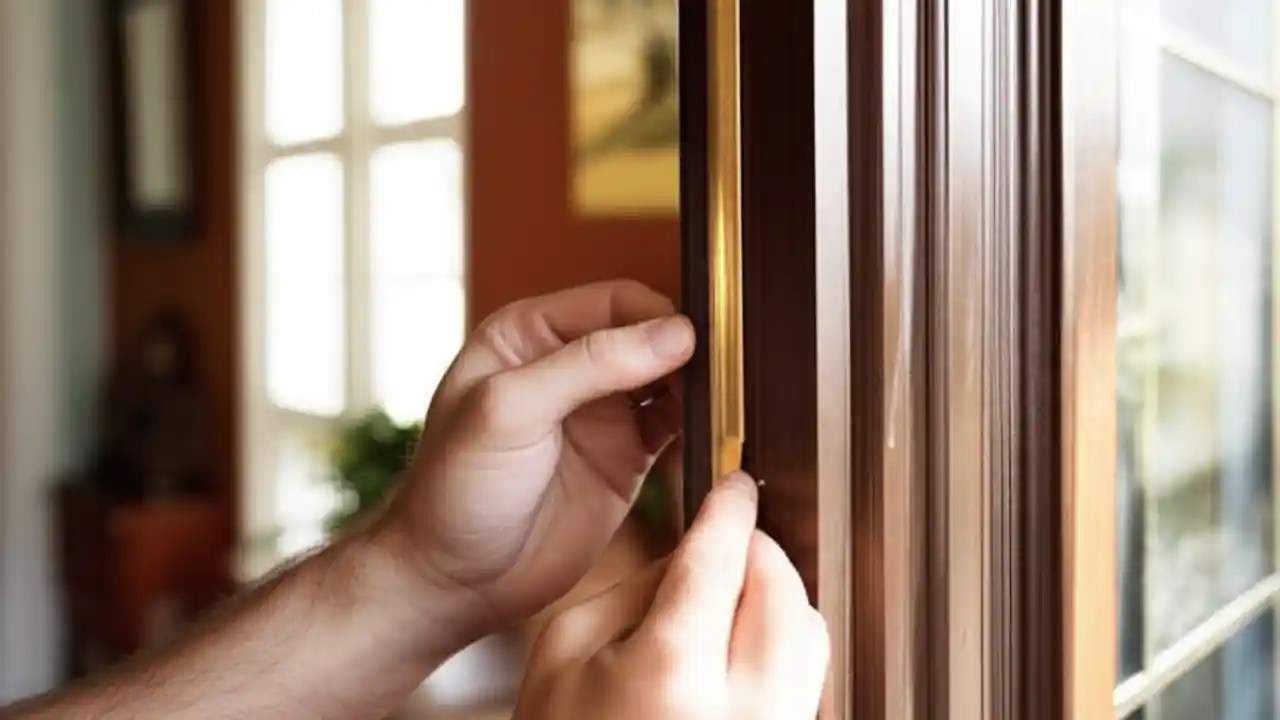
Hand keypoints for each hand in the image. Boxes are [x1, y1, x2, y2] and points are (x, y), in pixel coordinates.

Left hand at [377, 280, 693, 633]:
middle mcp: (568, 365)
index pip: (613, 301)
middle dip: (685, 349)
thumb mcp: (509, 411)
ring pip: (669, 378)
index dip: (657, 315)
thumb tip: (674, 334)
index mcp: (528, 334)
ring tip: (721, 403)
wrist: (455, 581)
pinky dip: (700, 426)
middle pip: (649, 334)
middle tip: (719, 374)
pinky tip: (714, 433)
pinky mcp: (625, 458)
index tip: (694, 342)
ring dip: (698, 386)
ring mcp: (600, 412)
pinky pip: (676, 427)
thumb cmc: (456, 490)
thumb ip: (588, 365)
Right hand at [513, 473, 830, 719]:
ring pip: (810, 632)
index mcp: (671, 675)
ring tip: (725, 601)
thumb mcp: (564, 652)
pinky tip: (736, 648)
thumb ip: (632, 588)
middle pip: (782, 590)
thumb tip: (693, 556)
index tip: (734, 488)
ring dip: (775, 598)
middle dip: (758, 552)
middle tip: (725, 545)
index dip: (729, 510)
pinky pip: (807, 678)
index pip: (721, 559)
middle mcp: (740, 713)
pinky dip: (782, 644)